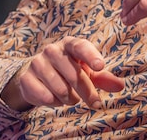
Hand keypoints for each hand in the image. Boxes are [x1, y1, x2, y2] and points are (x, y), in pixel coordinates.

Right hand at [5, 36, 124, 110]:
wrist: (38, 75)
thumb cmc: (69, 70)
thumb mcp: (87, 72)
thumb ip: (103, 78)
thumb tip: (120, 85)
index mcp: (70, 44)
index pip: (81, 46)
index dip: (91, 56)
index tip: (100, 66)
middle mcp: (52, 50)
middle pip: (74, 75)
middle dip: (87, 93)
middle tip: (94, 102)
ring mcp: (37, 63)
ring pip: (61, 89)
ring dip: (71, 99)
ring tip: (71, 96)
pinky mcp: (26, 78)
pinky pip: (46, 97)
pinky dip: (55, 103)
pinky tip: (55, 97)